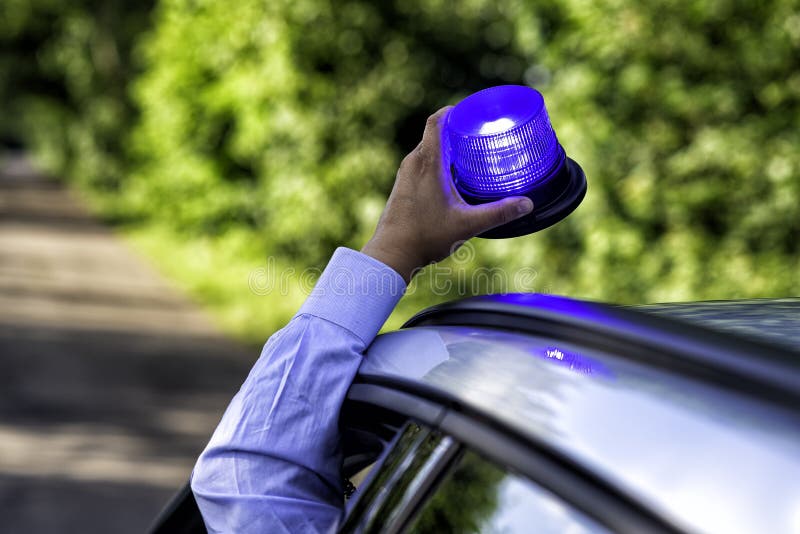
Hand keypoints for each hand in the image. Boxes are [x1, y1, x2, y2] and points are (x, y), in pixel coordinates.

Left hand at [362, 106, 533, 282]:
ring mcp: (405, 175)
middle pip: (434, 133)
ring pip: (427, 150)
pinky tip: (451, 178)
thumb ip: (498, 213)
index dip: (454, 110)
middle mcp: (413, 163)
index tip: (472, 111)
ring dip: (446, 147)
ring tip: (470, 154)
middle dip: (456, 129)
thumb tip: (527, 204)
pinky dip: (437, 163)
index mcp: (427, 162)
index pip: (437, 120)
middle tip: (479, 133)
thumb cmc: (425, 237)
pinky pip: (421, 164)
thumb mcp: (467, 224)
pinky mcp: (402, 188)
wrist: (391, 255)